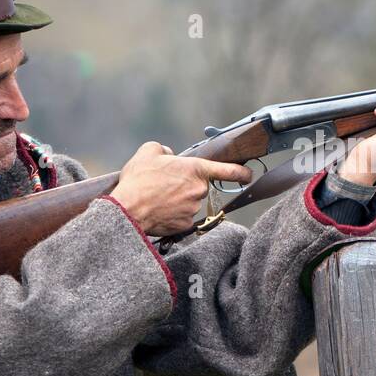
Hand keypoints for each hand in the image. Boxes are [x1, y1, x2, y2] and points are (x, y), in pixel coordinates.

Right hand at [111, 141, 252, 236]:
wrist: (127, 211)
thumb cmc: (138, 180)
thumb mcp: (148, 152)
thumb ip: (164, 149)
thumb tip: (169, 155)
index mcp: (195, 169)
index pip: (228, 171)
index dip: (241, 173)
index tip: (248, 175)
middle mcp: (199, 190)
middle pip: (198, 186)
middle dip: (185, 185)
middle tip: (163, 184)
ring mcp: (193, 209)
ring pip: (189, 202)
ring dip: (177, 200)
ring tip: (156, 197)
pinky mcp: (185, 225)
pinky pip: (182, 217)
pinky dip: (172, 214)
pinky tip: (157, 210)